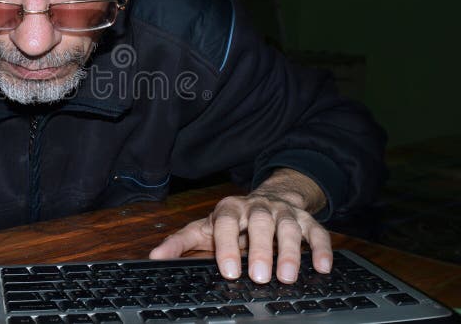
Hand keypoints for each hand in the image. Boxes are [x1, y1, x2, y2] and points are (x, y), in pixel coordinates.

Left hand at [149, 169, 332, 283]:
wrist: (270, 198)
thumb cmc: (233, 221)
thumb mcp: (205, 228)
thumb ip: (180, 243)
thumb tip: (154, 258)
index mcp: (230, 209)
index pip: (227, 223)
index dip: (228, 246)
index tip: (229, 271)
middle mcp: (258, 208)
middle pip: (260, 224)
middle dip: (261, 250)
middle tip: (260, 277)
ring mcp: (284, 213)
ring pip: (289, 228)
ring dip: (290, 252)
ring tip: (288, 277)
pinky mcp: (307, 220)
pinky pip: (317, 232)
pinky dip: (321, 249)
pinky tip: (322, 268)